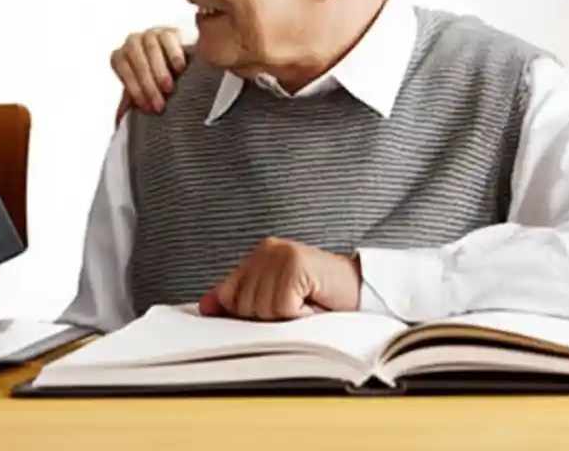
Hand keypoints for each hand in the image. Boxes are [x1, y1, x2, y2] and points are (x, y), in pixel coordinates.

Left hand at [111, 26, 188, 123]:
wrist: (180, 67)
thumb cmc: (156, 81)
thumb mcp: (143, 91)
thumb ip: (131, 102)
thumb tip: (118, 122)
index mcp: (121, 56)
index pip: (122, 69)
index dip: (134, 89)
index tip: (147, 108)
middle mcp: (132, 42)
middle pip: (136, 60)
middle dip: (147, 85)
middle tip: (159, 104)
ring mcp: (150, 34)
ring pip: (151, 49)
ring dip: (160, 71)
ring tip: (168, 88)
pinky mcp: (169, 31)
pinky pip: (169, 40)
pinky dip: (174, 55)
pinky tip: (181, 70)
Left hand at [198, 238, 361, 320]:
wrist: (363, 290)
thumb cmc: (322, 298)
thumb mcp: (277, 298)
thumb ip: (242, 298)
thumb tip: (205, 307)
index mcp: (259, 254)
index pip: (228, 293)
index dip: (243, 313)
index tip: (269, 315)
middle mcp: (267, 250)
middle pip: (244, 305)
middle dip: (270, 317)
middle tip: (295, 308)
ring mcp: (282, 255)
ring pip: (262, 309)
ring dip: (287, 317)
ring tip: (305, 305)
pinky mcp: (296, 266)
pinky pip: (282, 308)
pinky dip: (300, 315)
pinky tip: (313, 303)